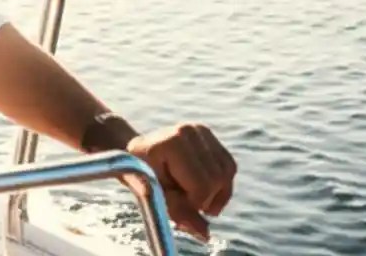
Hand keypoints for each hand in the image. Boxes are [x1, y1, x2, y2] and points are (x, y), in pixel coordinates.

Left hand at [125, 123, 235, 241]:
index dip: (193, 204)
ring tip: (191, 195)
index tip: (175, 204)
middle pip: (216, 180)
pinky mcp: (209, 135)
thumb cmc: (140, 175)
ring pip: (226, 175)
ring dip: (214, 194)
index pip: (201, 185)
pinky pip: (229, 167)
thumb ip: (179, 212)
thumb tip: (205, 234)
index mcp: (170, 143)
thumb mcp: (154, 195)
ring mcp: (200, 130)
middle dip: (203, 199)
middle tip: (183, 200)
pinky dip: (220, 185)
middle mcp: (188, 131)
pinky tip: (203, 189)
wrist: (136, 154)